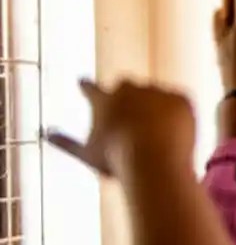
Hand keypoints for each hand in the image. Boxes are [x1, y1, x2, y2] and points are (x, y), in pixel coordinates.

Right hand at [48, 80, 194, 178]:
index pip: (91, 88)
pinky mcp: (182, 97)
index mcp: (103, 100)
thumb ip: (64, 142)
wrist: (156, 161)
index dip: (86, 87)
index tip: (82, 82)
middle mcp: (129, 88)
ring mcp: (157, 91)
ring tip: (158, 137)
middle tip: (132, 118)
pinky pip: (180, 104)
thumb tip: (43, 133)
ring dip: (156, 110)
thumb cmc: (117, 161)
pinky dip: (179, 116)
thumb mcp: (87, 155)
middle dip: (128, 98)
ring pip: (156, 98)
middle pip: (126, 87)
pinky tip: (177, 134)